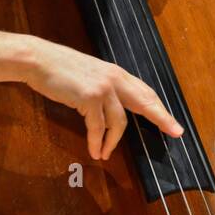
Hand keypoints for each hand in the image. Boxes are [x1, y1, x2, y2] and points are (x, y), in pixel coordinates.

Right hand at [25, 37, 182, 159]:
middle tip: (175, 133)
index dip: (160, 107)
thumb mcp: (89, 73)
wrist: (38, 60)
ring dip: (113, 142)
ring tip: (105, 154)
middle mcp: (114, 78)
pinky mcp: (89, 97)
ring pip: (119, 122)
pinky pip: (98, 127)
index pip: (145, 91)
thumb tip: (113, 105)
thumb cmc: (59, 68)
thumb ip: (104, 86)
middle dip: (162, 118)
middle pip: (145, 102)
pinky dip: (96, 141)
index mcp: (116, 73)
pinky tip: (94, 151)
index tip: (173, 121)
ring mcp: (103, 88)